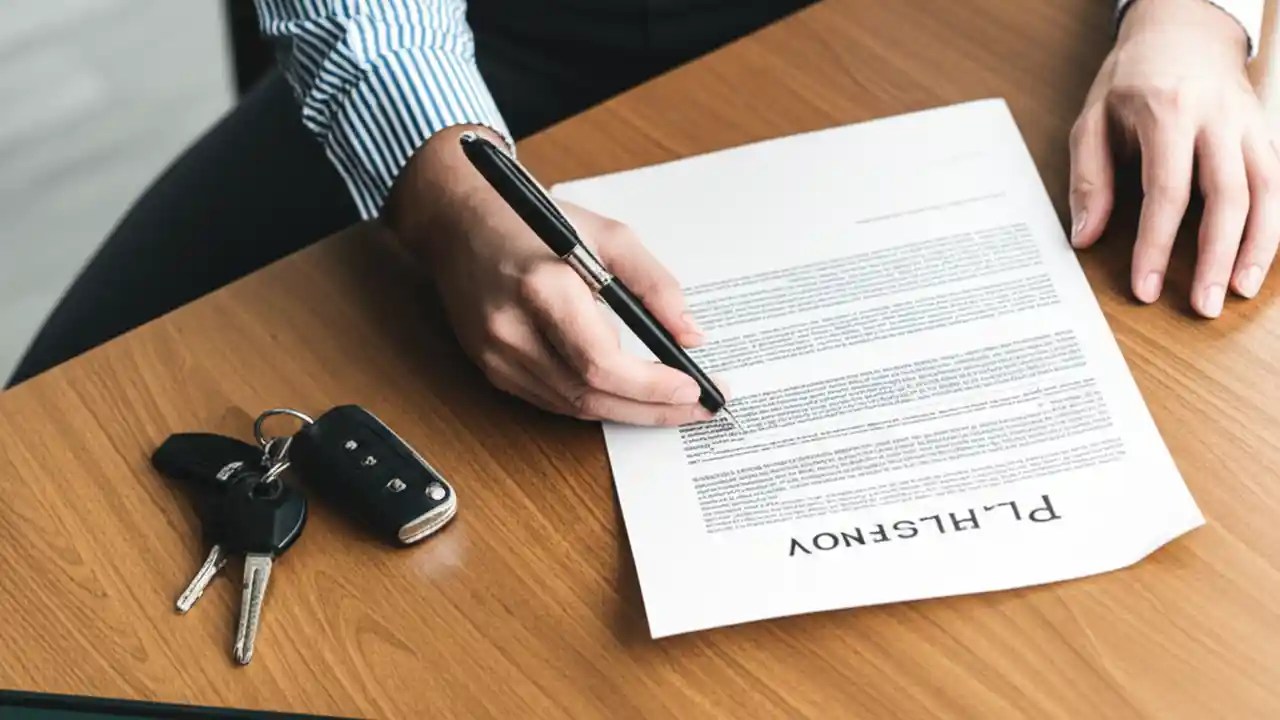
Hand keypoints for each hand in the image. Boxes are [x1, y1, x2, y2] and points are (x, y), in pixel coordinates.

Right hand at [385, 126, 713, 424]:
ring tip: (672, 405)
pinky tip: (627, 396)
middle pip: (589, 395)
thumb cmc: (531, 220)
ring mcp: (496, 354)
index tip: (692, 388)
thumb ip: (653, 284)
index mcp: (542, 287)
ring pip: (573, 406)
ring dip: (627, 412)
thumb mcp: (607, 234)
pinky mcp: (491, 368)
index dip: (651, 386)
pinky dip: (595, 402)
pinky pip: (553, 400)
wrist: (458, 220)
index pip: (600, 362)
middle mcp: (512, 328)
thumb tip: (689, 335)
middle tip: (696, 407)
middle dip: (650, 409)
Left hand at [1069, 0, 1277, 316]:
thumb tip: (1083, 237)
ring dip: (1256, 248)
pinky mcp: (1265, 132)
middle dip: (1216, 258)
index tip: (1146, 287)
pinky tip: (1257, 260)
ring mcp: (1248, 125)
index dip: (1156, 245)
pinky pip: (1277, 184)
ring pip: (1266, 191)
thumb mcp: (1093, 119)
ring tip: (1240, 292)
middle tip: (1204, 307)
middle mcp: (1216, 119)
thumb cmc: (1132, 78)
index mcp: (1167, 112)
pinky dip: (1272, 226)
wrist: (1183, 28)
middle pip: (1227, 196)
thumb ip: (1090, 179)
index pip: (1166, 191)